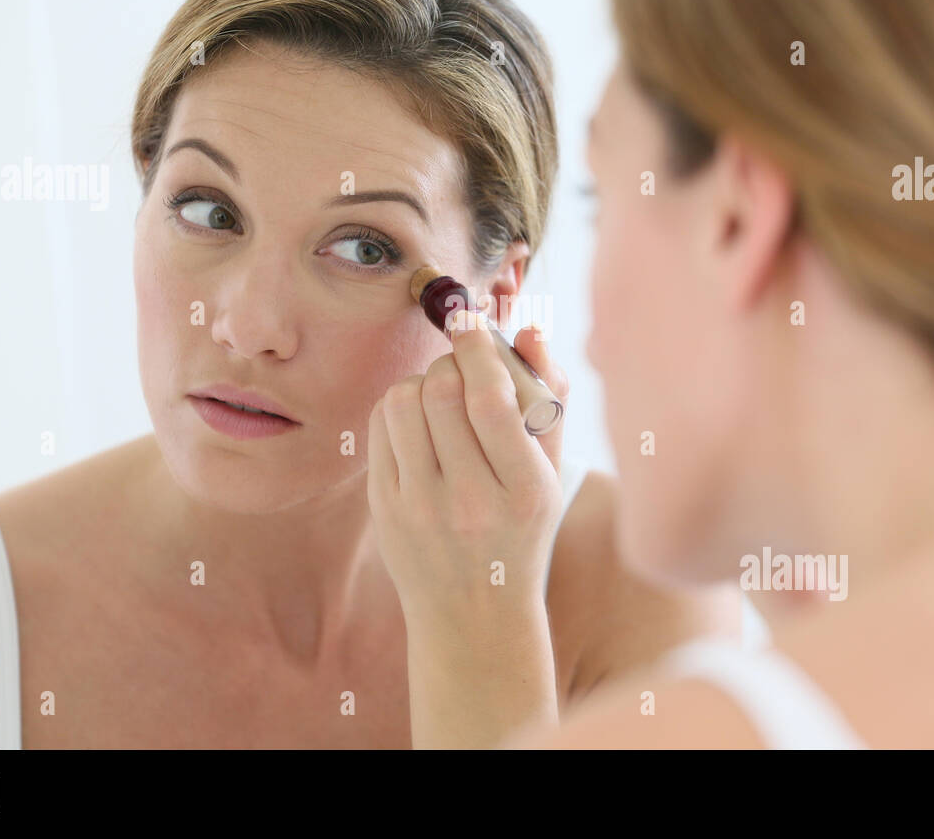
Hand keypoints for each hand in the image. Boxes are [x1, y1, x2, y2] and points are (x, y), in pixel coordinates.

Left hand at [367, 309, 569, 631]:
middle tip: (462, 365)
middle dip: (451, 361)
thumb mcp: (552, 476)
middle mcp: (471, 501)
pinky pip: (380, 426)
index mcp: (525, 491)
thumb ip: (549, 400)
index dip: (477, 347)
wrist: (474, 615)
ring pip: (404, 401)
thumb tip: (528, 328)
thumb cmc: (522, 532)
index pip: (491, 399)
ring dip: (422, 380)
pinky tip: (418, 423)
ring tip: (441, 397)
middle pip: (443, 390)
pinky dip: (398, 406)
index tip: (470, 319)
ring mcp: (421, 507)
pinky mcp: (384, 509)